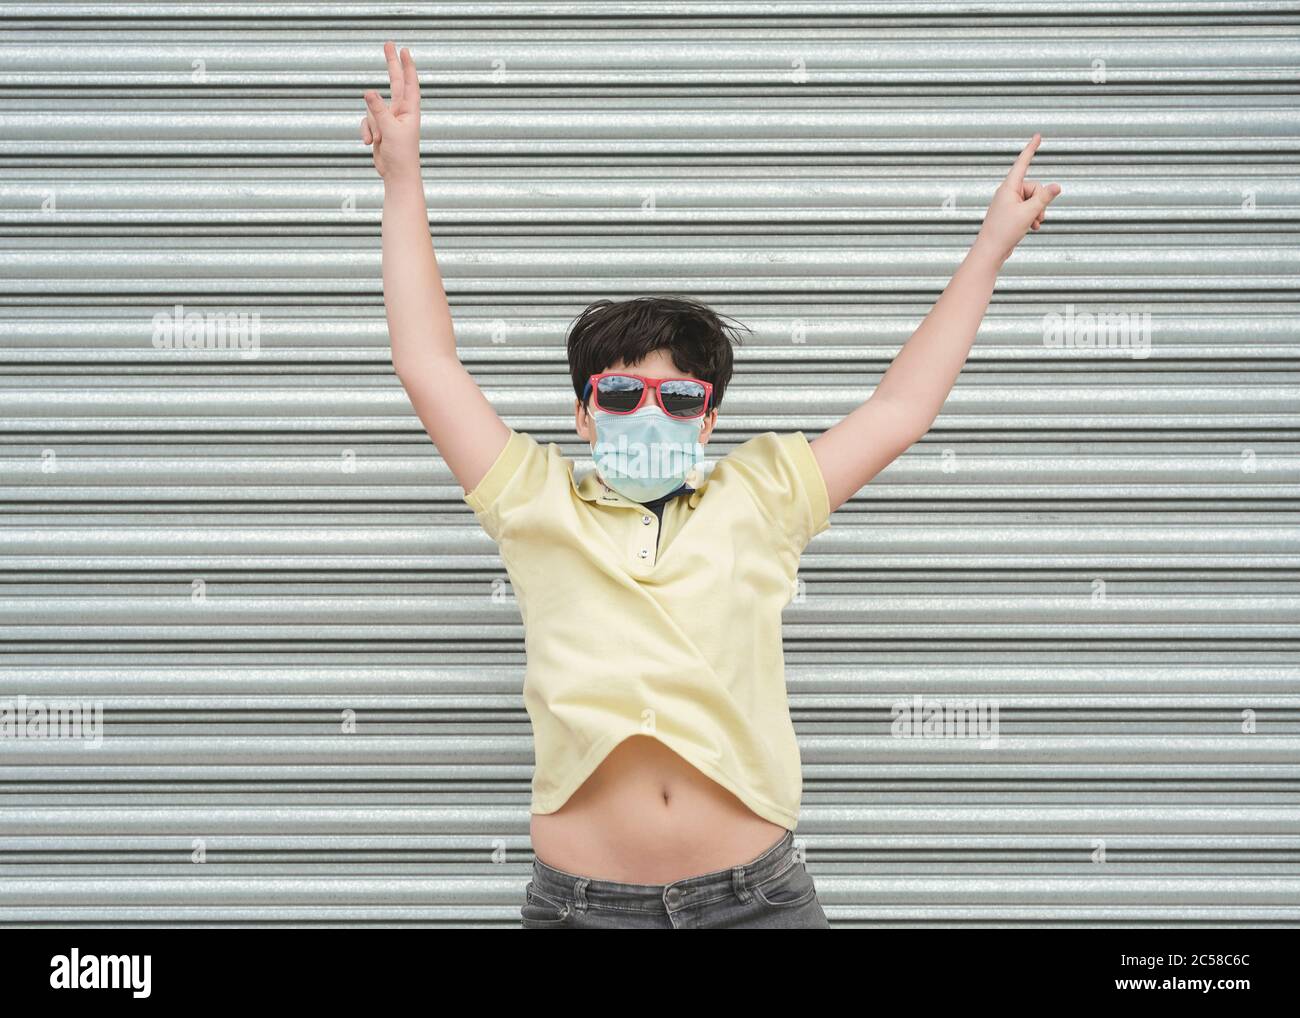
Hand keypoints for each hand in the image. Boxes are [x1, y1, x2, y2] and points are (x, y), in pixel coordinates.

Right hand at [361, 41, 420, 181]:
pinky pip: (366, 122)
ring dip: (372, 126)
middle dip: (391, 64)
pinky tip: (371, 144)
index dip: (407, 66)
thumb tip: (368, 91)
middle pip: (394, 83)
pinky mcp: (379, 128)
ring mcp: (389, 119)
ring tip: (380, 140)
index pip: (409, 83)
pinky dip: (366, 132)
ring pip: (372, 109)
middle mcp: (400, 112)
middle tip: (388, 44)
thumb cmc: (401, 155)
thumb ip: (378, 110)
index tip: (404, 50)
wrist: (397, 175)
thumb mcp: (390, 130)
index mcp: (410, 111)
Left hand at [973, 133, 1060, 268]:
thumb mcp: (1029, 213)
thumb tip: (1057, 186)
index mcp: (1009, 187)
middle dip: (1040, 202)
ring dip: (1037, 212)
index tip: (1038, 136)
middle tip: (1035, 216)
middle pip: (1035, 188)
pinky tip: (1032, 228)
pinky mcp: (1011, 213)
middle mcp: (1008, 192)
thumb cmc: (1004, 232)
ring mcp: (1009, 203)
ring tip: (1032, 224)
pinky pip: (1028, 209)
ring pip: (1033, 200)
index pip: (1022, 163)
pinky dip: (1033, 218)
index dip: (1031, 149)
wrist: (990, 251)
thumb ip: (1044, 198)